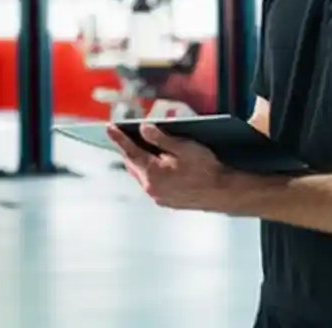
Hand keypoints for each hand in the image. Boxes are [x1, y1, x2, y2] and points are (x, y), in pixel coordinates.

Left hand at [107, 123, 234, 212]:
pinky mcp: (166, 202)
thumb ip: (160, 138)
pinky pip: (151, 184)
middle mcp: (152, 188)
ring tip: (139, 150)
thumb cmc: (206, 169)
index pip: (130, 152)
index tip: (109, 128)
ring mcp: (159, 197)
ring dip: (139, 163)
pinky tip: (156, 166)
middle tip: (124, 137)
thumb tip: (143, 129)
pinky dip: (149, 173)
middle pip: (133, 165)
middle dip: (128, 150)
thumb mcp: (184, 147)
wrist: (222, 193)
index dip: (119, 138)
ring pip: (141, 177)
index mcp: (153, 173)